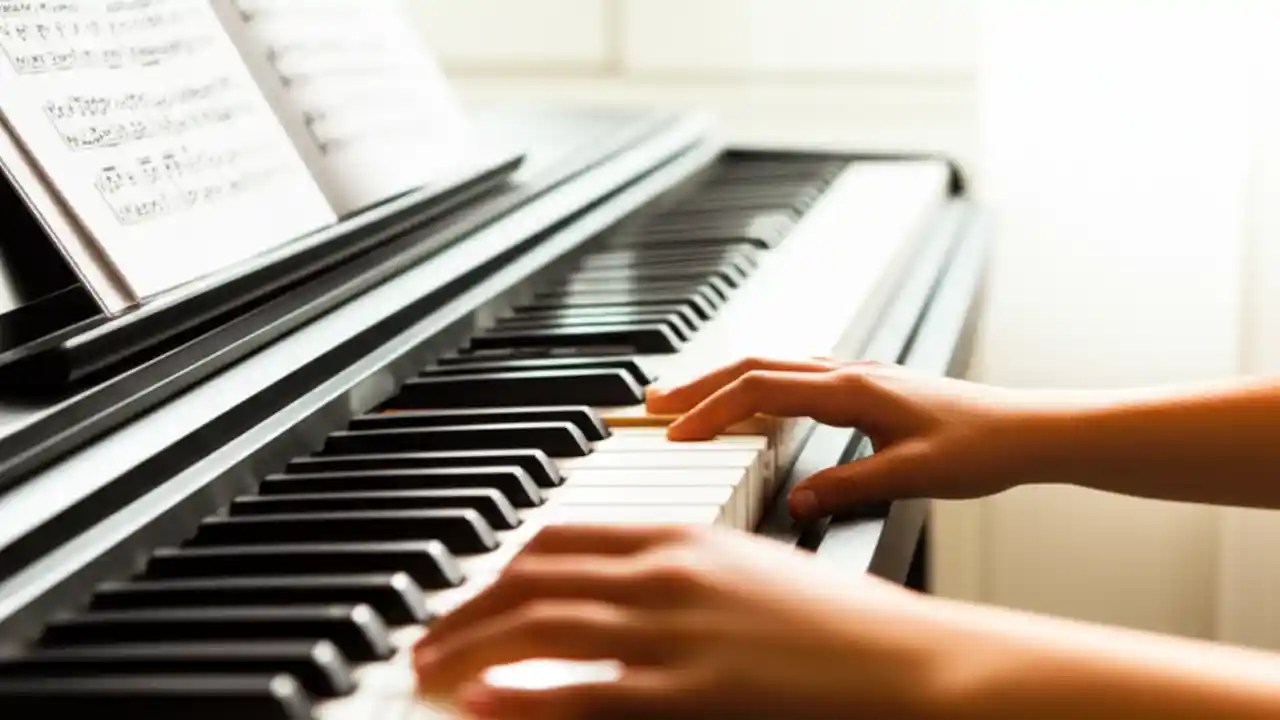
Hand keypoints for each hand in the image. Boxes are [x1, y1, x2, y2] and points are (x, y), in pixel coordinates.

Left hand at [413, 524, 950, 718]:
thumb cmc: (842, 624)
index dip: (503, 567)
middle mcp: (666, 573)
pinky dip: (516, 696)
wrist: (908, 663)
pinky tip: (478, 702)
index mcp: (686, 537)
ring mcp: (672, 632)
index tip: (476, 592)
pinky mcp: (685, 694)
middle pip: (533, 577)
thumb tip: (630, 588)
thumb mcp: (756, 573)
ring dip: (470, 647)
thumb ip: (687, 574)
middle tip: (429, 636)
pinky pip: (578, 691)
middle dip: (467, 607)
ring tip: (429, 670)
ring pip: (539, 625)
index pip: (562, 537)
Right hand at [646, 357, 1059, 519]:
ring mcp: (859, 375)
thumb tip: (796, 504)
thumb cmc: (981, 447)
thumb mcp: (911, 477)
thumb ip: (848, 488)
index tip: (676, 434)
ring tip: (689, 400)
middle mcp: (850, 372)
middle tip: (655, 403)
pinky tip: (755, 402)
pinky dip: (760, 385)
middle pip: (755, 365)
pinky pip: (798, 375)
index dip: (712, 410)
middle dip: (700, 383)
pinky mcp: (869, 386)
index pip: (761, 389)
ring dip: (727, 380)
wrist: (1028, 430)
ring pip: (774, 365)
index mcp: (853, 389)